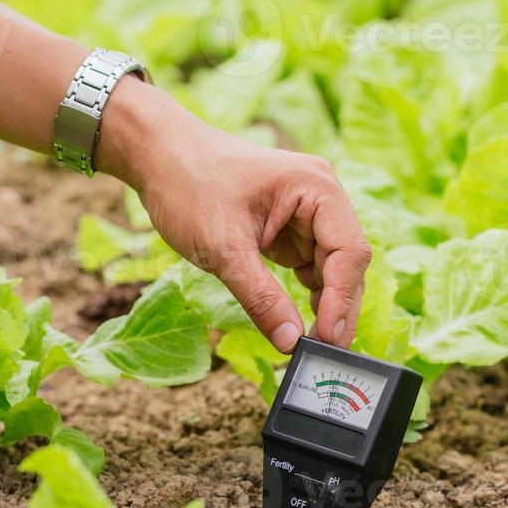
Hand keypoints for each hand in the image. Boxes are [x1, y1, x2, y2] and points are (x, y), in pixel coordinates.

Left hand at [97, 78, 371, 354]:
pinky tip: (296, 320)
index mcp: (316, 187)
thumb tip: (291, 343)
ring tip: (309, 342)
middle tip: (324, 352)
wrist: (158, 155)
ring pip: (331, 268)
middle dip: (338, 306)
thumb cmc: (188, 185)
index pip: (349, 251)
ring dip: (324, 304)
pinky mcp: (291, 228)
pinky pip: (310, 266)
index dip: (343, 299)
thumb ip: (261, 298)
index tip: (328, 339)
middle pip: (347, 261)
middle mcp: (321, 196)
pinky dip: (306, 294)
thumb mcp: (224, 248)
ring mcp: (307, 213)